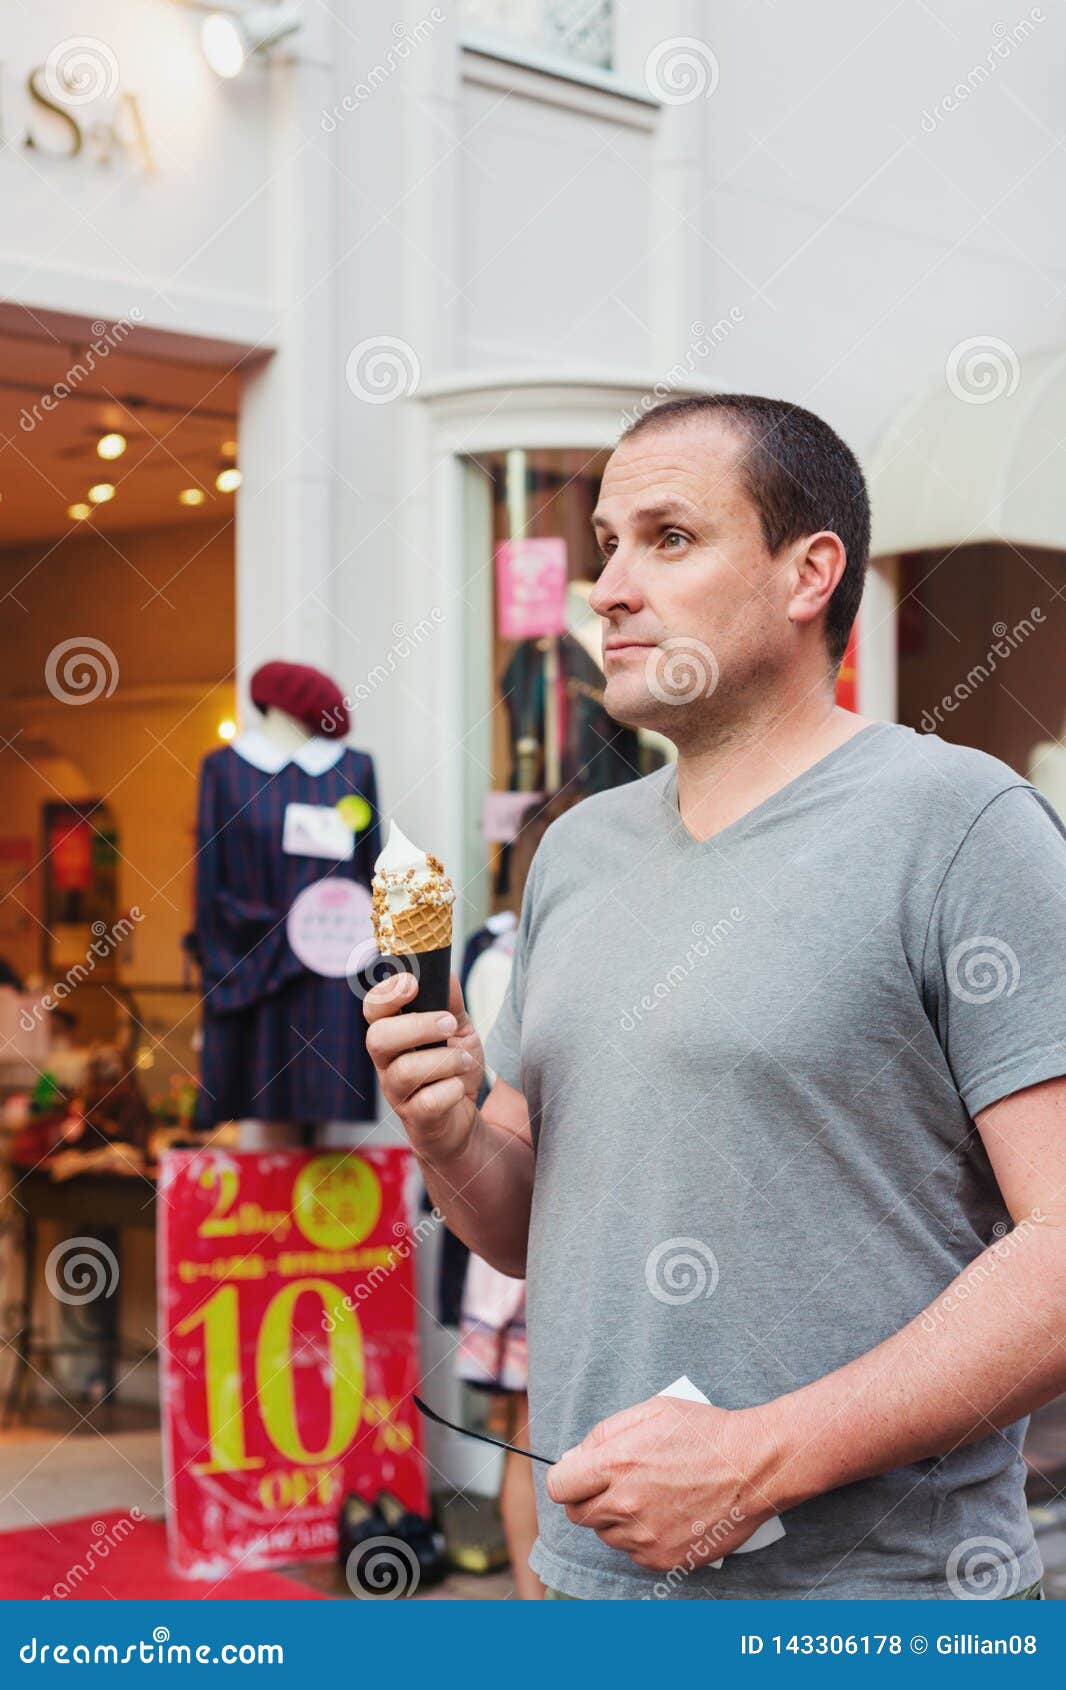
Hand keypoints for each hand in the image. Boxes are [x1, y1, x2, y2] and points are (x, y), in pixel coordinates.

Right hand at [363, 972, 484, 1165]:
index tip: (412, 984)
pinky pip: (426, 1103)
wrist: (463, 1117)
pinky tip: (460, 1088)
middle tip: (448, 1024)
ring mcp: (398, 1093)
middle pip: (377, 1039)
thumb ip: (450, 1001)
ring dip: (444, 1060)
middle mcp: (387, 1062)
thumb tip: (445, 973)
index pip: (373, 1009)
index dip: (386, 993)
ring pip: (404, 1072)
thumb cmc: (452, 1067)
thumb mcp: (457, 1028)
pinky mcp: (416, 1119)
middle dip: (416, 1027)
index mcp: (394, 1033)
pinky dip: (450, 1091)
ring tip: (465, 1060)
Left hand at [545, 1394, 781, 1573]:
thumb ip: (605, 1433)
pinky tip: (664, 1512)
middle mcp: (627, 1504)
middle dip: (589, 1497)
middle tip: (616, 1482)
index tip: (578, 1474)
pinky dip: (641, 1535)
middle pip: (578, 1514)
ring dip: (616, 1517)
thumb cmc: (705, 1432)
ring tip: (648, 1494)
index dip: (566, 1478)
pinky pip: (633, 1551)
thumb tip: (576, 1457)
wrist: (754, 1466)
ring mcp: (646, 1536)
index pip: (560, 1487)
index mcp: (618, 1463)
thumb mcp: (651, 1411)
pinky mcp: (665, 1558)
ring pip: (606, 1534)